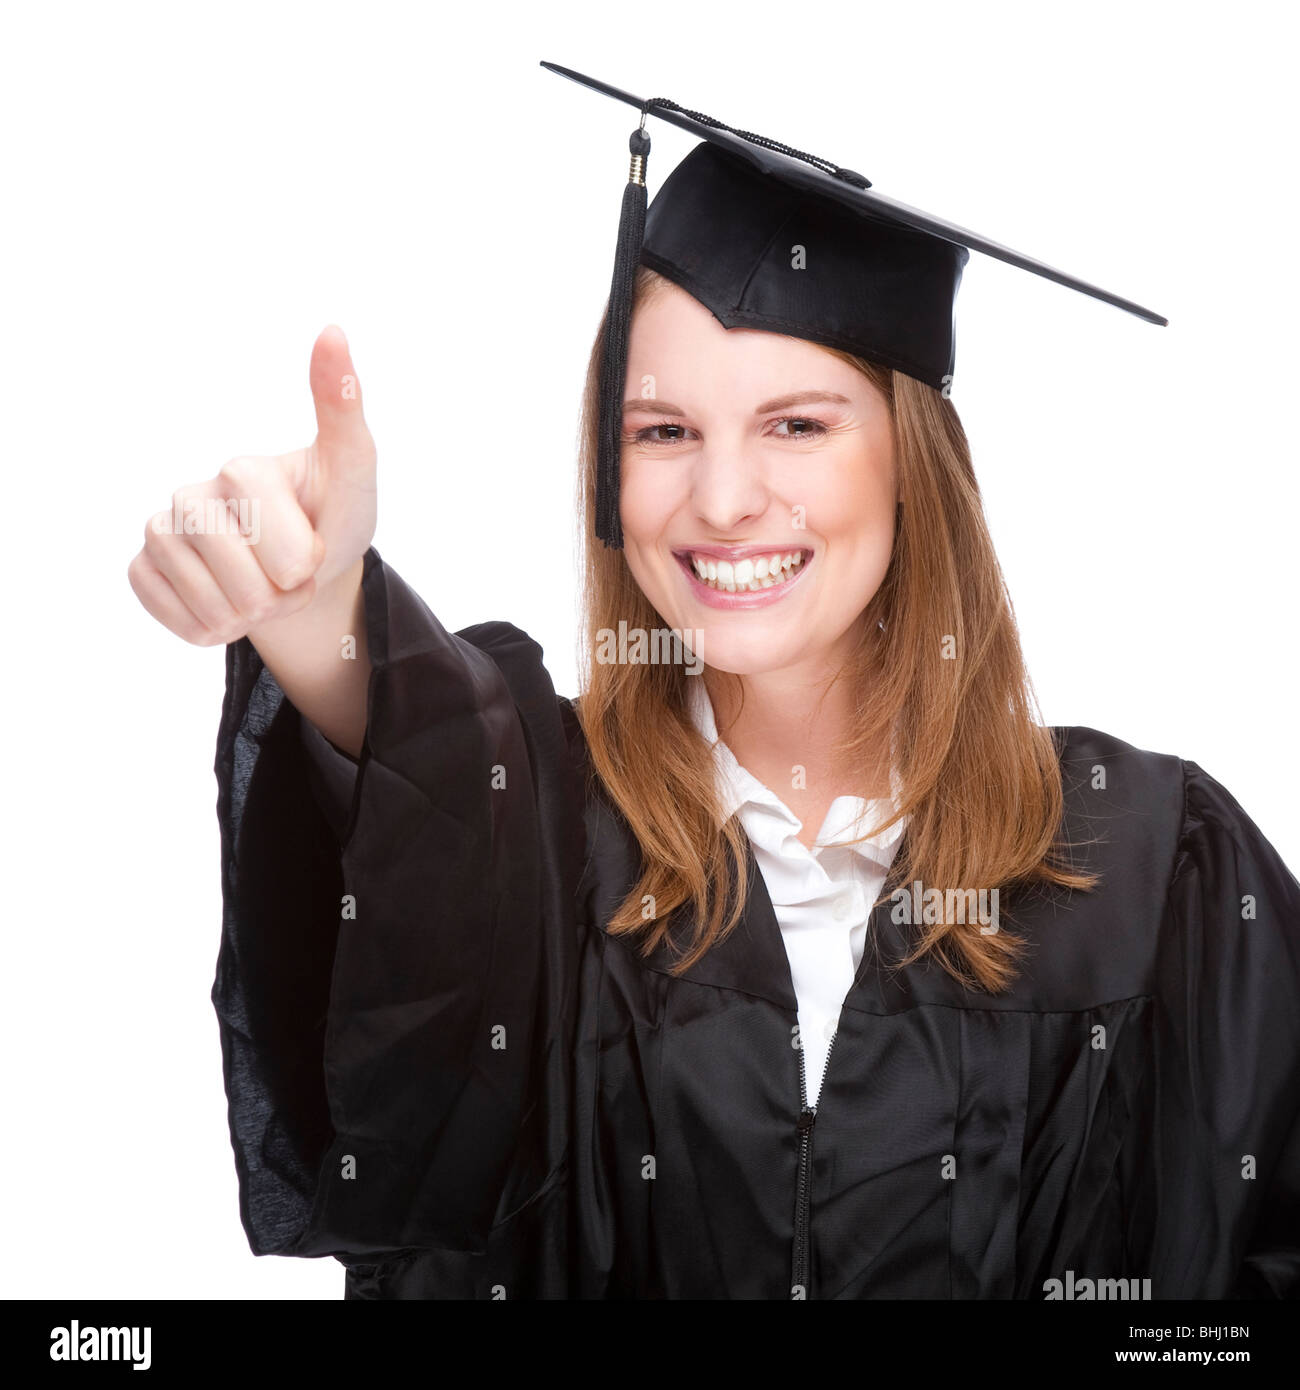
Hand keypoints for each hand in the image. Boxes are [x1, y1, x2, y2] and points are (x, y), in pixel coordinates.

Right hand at [128, 325, 376, 644]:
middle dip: (284, 596)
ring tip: (264, 587)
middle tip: (291, 573)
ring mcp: (161, 531)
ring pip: (214, 609)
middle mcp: (192, 495)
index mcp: (242, 469)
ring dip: (253, 617)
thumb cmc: (330, 516)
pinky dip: (214, 630)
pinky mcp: (143, 569)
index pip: (283, 552)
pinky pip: (180, 622)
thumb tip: (332, 330)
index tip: (313, 545)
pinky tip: (227, 604)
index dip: (306, 565)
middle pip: (246, 586)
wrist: (301, 569)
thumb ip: (343, 410)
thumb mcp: (353, 474)